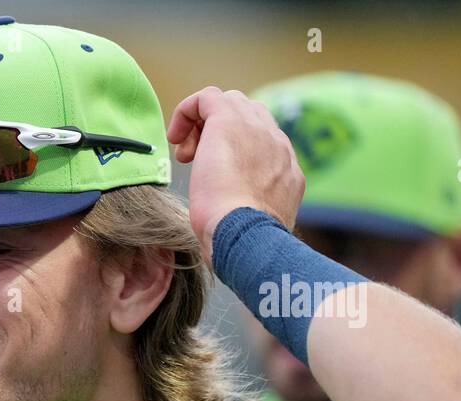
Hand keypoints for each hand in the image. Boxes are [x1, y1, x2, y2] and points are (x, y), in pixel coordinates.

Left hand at [166, 87, 304, 261]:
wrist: (247, 236)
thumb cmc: (244, 243)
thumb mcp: (255, 225)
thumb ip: (253, 212)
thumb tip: (236, 219)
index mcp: (286, 168)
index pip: (263, 141)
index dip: (235, 150)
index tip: (214, 173)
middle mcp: (277, 143)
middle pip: (249, 115)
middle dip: (218, 133)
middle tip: (196, 160)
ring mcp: (257, 129)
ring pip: (230, 102)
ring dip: (203, 124)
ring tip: (186, 154)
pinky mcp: (229, 121)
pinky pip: (206, 97)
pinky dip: (186, 111)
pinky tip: (175, 138)